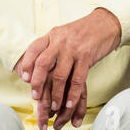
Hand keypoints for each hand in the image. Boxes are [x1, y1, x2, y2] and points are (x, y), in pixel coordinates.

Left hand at [13, 7, 121, 129]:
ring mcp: (73, 49)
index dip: (28, 64)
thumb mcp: (62, 34)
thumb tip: (37, 66)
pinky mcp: (87, 57)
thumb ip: (51, 47)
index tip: (24, 78)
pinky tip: (69, 103)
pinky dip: (73, 94)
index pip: (34, 49)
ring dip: (56, 94)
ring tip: (54, 106)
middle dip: (37, 82)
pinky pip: (78, 80)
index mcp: (52, 35)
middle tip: (35, 97)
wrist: (105, 23)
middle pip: (43, 63)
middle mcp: (60, 41)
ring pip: (60, 75)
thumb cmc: (82, 31)